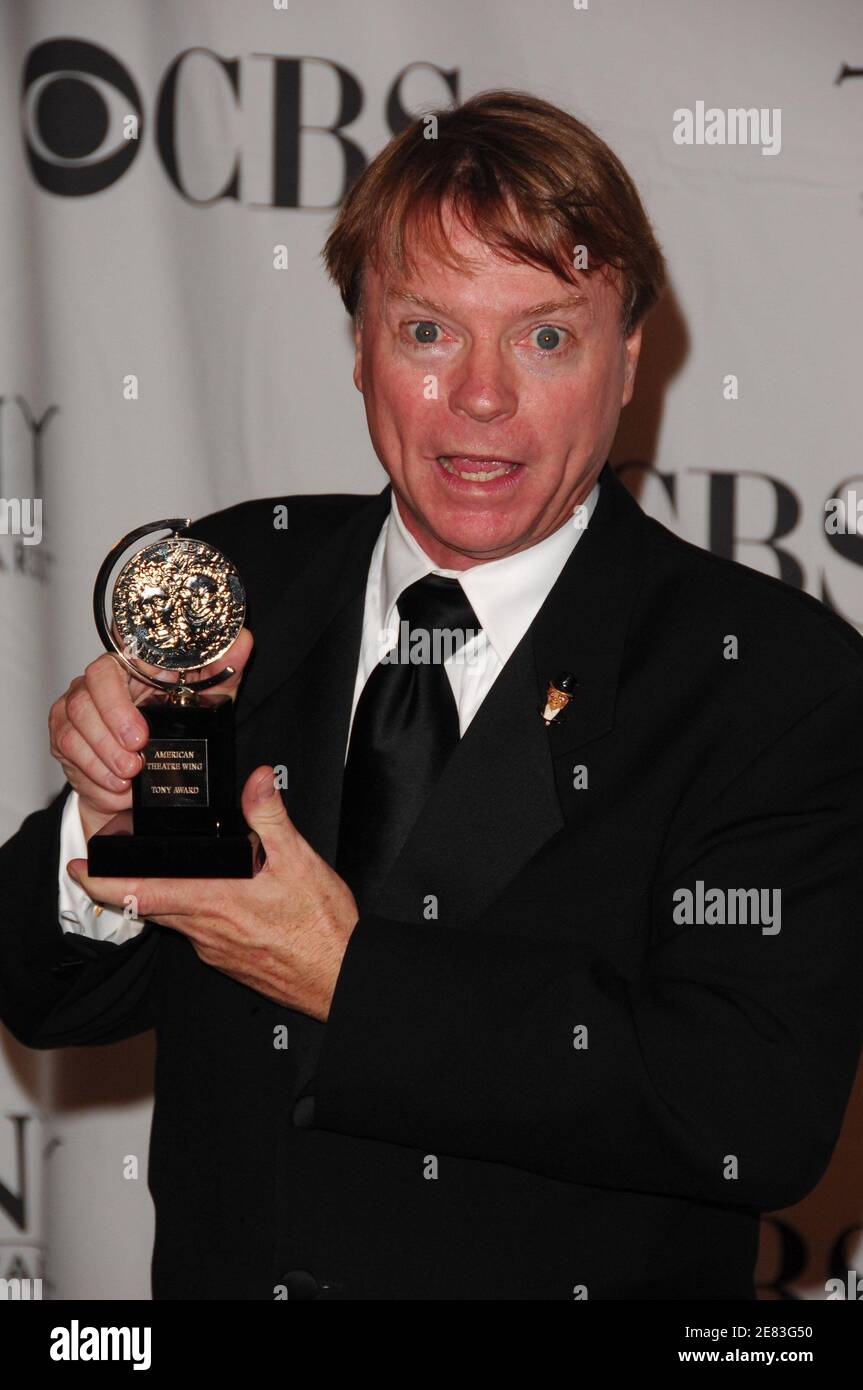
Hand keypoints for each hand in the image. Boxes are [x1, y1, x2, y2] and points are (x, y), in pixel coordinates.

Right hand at [49, 628, 253, 840]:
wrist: (144, 780)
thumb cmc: (175, 731)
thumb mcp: (208, 699)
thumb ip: (225, 670)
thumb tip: (243, 641)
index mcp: (135, 663)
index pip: (125, 643)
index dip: (132, 659)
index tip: (151, 682)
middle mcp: (103, 679)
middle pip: (95, 679)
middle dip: (116, 715)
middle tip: (139, 745)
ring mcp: (79, 704)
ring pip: (78, 714)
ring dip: (106, 748)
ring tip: (131, 770)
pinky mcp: (65, 734)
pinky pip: (69, 745)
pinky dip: (95, 768)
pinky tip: (116, 782)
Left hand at [66, 765, 358, 1020]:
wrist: (340, 977)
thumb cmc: (322, 927)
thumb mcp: (301, 860)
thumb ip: (271, 816)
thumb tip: (256, 779)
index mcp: (215, 900)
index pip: (139, 892)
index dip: (100, 881)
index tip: (77, 868)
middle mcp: (205, 930)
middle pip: (147, 905)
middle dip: (123, 884)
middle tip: (109, 863)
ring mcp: (214, 949)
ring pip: (173, 918)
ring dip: (162, 897)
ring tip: (167, 872)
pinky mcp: (228, 961)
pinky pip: (198, 933)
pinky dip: (194, 913)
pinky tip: (217, 900)